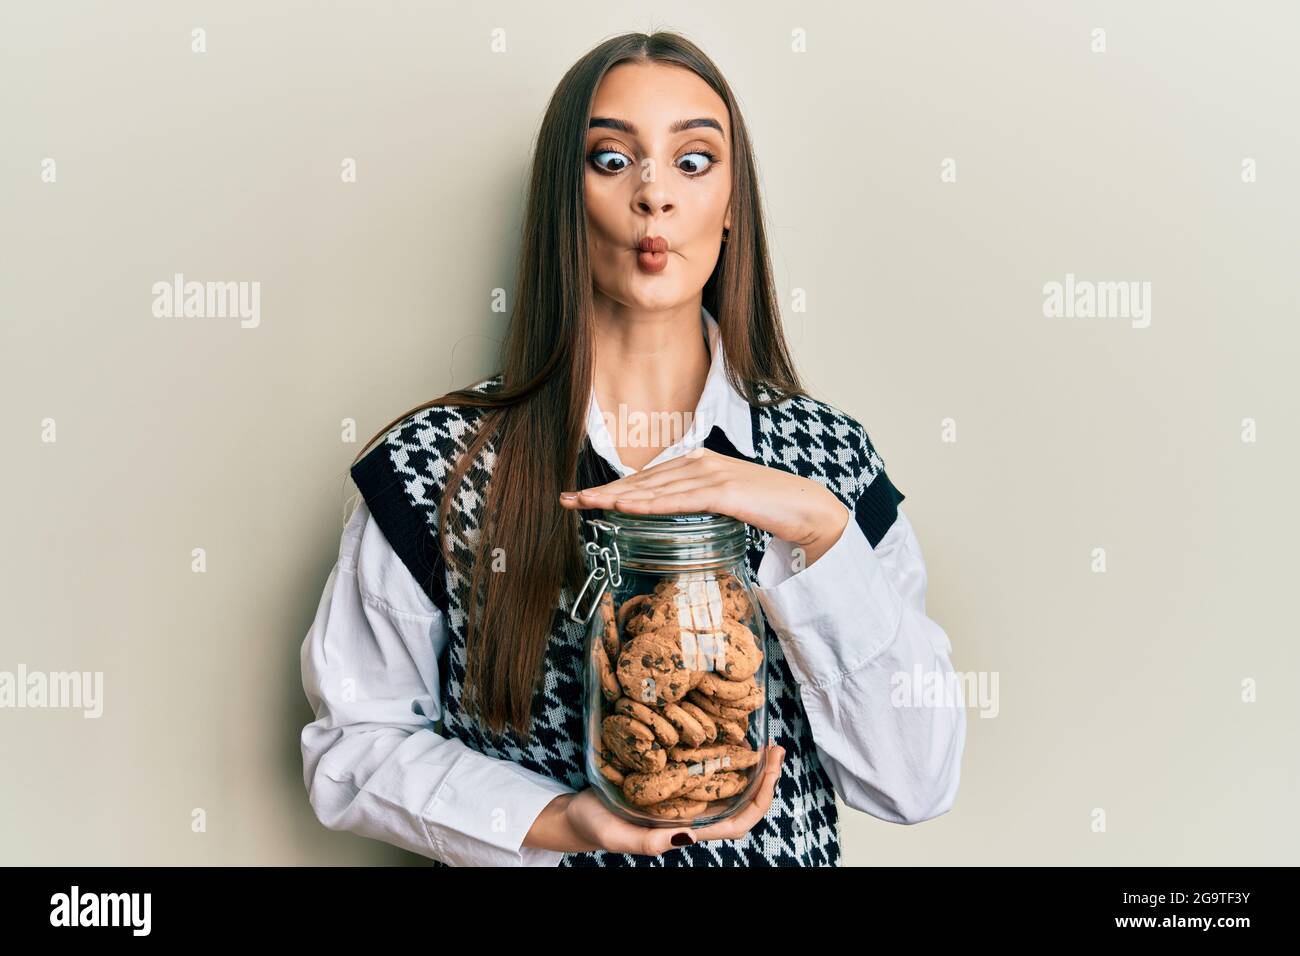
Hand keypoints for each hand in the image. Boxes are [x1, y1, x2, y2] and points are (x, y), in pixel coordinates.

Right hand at [524, 744, 786, 855]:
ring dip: (749, 763)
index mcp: (687, 830)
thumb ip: (650, 843)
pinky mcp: (670, 777)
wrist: (576, 814)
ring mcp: (683, 794)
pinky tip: (725, 731)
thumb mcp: (618, 838)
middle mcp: (692, 812)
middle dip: (764, 775)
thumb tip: (688, 838)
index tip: (771, 771)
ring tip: (762, 737)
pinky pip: (703, 766)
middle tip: (776, 746)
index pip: (737, 823)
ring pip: (727, 782)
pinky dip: (720, 750)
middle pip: (741, 800)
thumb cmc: (596, 828)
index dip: (759, 801)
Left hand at [559, 447, 848, 565]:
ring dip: (616, 498)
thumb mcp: (722, 500)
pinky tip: (624, 508)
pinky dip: (648, 504)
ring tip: (585, 505)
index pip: (646, 478)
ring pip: (652, 489)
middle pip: (642, 481)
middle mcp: (699, 463)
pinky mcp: (723, 491)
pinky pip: (676, 500)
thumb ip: (695, 501)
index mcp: (697, 463)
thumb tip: (668, 513)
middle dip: (602, 492)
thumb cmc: (765, 507)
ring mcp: (710, 475)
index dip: (612, 488)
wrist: (806, 508)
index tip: (582, 498)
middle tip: (567, 501)